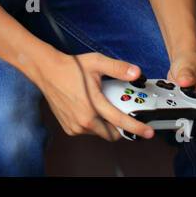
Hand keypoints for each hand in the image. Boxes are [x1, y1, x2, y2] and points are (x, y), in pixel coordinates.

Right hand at [34, 51, 155, 141]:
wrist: (47, 71)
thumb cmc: (71, 67)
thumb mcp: (97, 63)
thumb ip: (118, 68)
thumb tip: (136, 73)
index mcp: (93, 105)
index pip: (120, 121)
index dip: (136, 128)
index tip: (148, 133)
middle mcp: (84, 120)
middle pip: (111, 133)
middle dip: (120, 128)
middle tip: (122, 113)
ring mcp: (75, 126)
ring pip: (99, 132)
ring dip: (105, 124)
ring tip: (102, 106)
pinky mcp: (69, 128)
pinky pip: (88, 131)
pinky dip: (93, 124)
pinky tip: (89, 109)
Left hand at [168, 51, 195, 128]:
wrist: (182, 66)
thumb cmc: (189, 64)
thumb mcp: (187, 65)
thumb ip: (186, 72)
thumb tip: (185, 81)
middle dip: (189, 118)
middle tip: (178, 102)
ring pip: (190, 122)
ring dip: (178, 116)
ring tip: (172, 98)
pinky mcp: (188, 113)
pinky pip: (180, 119)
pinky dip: (173, 114)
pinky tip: (168, 104)